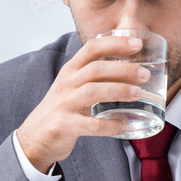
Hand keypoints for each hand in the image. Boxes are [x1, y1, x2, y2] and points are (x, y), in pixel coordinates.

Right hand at [15, 35, 150, 172]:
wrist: (35, 137)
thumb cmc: (61, 110)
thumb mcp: (72, 87)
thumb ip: (94, 77)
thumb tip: (131, 71)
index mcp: (70, 71)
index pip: (92, 48)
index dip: (115, 43)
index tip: (137, 45)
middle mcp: (66, 84)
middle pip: (96, 69)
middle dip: (123, 69)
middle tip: (145, 75)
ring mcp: (64, 104)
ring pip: (93, 91)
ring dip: (118, 91)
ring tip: (138, 94)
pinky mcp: (65, 125)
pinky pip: (91, 124)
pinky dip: (109, 125)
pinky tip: (122, 125)